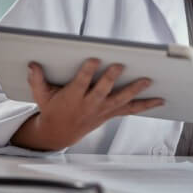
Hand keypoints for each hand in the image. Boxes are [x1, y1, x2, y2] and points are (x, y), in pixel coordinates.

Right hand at [11, 58, 163, 150]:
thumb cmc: (52, 109)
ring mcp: (102, 111)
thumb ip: (37, 80)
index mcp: (72, 98)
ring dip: (135, 90)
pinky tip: (160, 100)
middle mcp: (89, 105)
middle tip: (120, 65)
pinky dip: (146, 105)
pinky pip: (131, 110)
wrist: (59, 134)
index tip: (94, 59)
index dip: (87, 72)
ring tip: (148, 80)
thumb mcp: (41, 95)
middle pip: (102, 91)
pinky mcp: (111, 114)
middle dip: (111, 79)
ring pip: (121, 101)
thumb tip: (32, 64)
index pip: (80, 83)